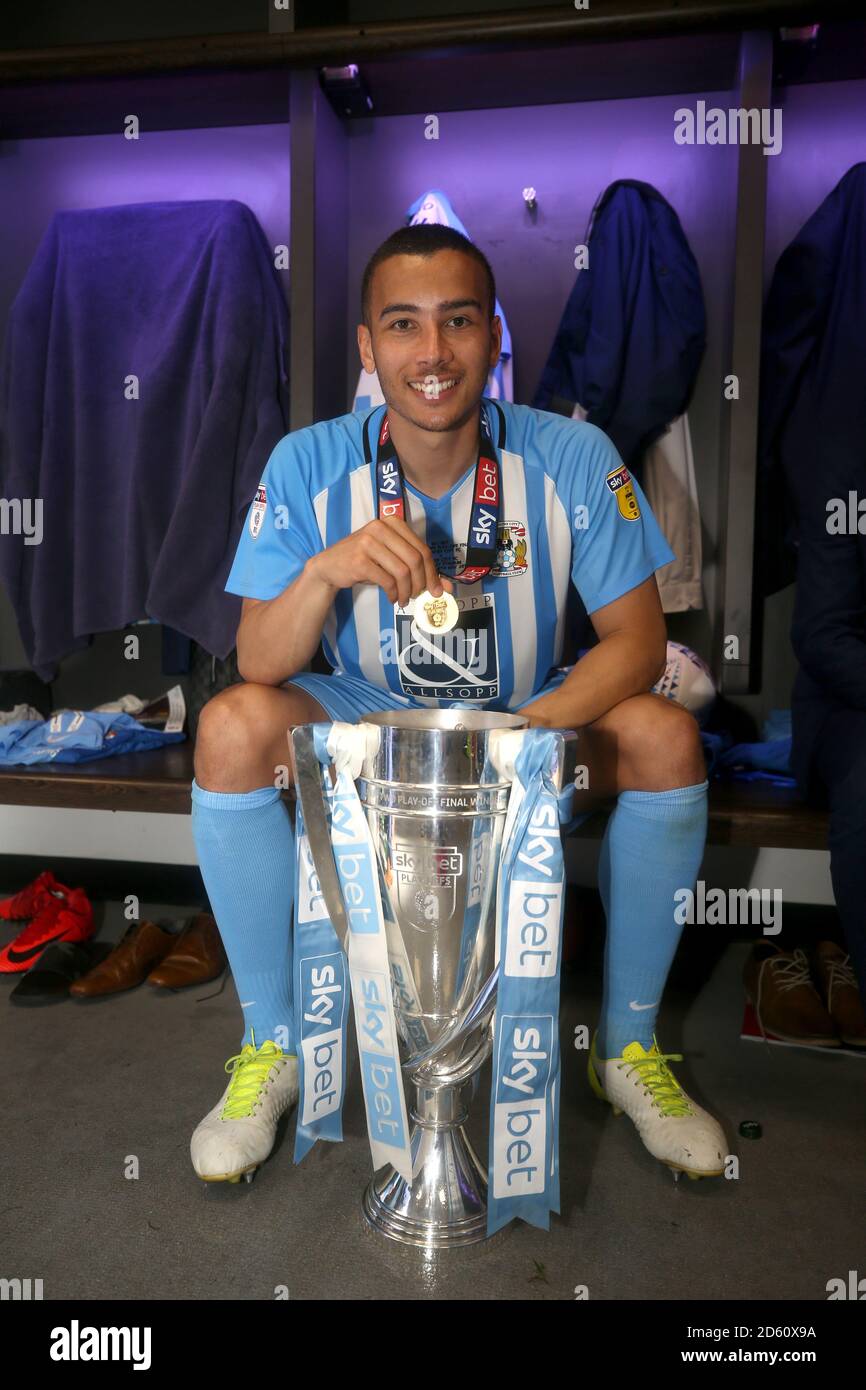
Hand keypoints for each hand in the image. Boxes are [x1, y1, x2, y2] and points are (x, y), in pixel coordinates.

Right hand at [307, 515, 453, 607]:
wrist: (329, 566)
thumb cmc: (365, 562)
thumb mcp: (392, 560)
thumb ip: (418, 569)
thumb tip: (446, 588)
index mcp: (393, 522)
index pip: (422, 549)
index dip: (433, 572)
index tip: (437, 591)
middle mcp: (381, 527)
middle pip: (415, 559)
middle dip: (422, 583)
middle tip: (420, 597)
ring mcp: (368, 542)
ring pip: (402, 571)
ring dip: (407, 591)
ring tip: (404, 600)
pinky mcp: (359, 559)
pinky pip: (387, 580)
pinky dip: (394, 593)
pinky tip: (392, 598)